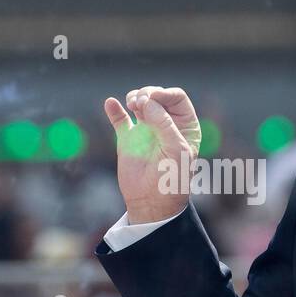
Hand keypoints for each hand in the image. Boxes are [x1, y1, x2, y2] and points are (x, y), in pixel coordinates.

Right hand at [103, 86, 201, 223]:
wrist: (151, 203)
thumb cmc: (172, 179)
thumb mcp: (177, 151)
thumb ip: (165, 125)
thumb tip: (147, 102)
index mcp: (184, 125)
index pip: (177, 98)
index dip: (165, 93)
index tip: (154, 98)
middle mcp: (166, 124)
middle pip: (157, 96)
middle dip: (148, 94)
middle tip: (140, 104)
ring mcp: (146, 130)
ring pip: (139, 102)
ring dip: (134, 97)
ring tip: (133, 105)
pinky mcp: (128, 139)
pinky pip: (120, 118)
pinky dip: (114, 109)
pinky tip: (110, 103)